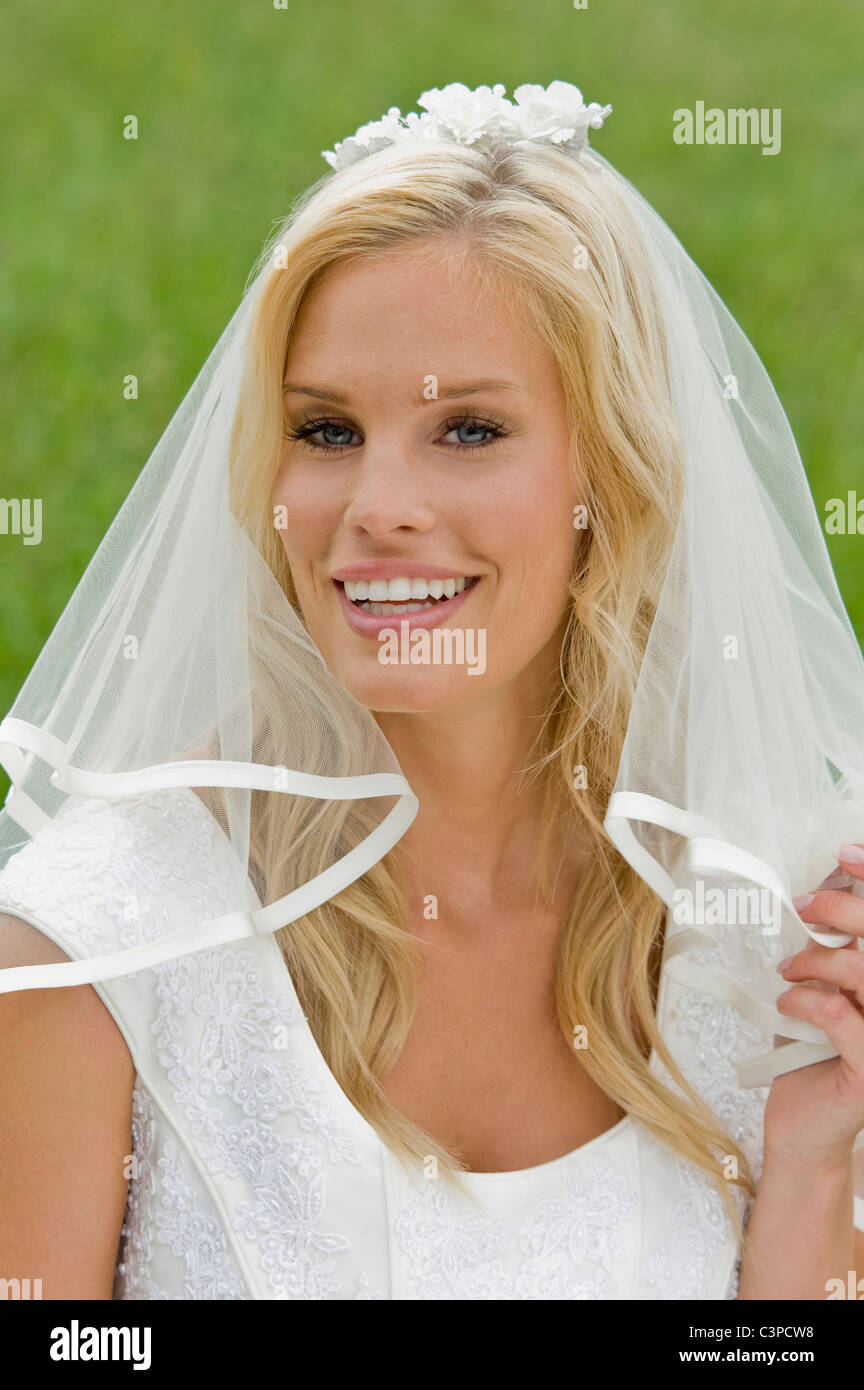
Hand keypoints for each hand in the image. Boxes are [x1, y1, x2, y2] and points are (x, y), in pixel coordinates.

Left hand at [765, 845, 863, 1170]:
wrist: (803, 1128)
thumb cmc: (814, 1054)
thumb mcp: (825, 988)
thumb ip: (835, 948)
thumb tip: (825, 887)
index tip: (848, 852)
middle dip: (842, 910)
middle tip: (803, 908)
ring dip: (817, 960)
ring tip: (789, 971)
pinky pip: (840, 1016)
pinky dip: (806, 1001)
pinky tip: (787, 1005)